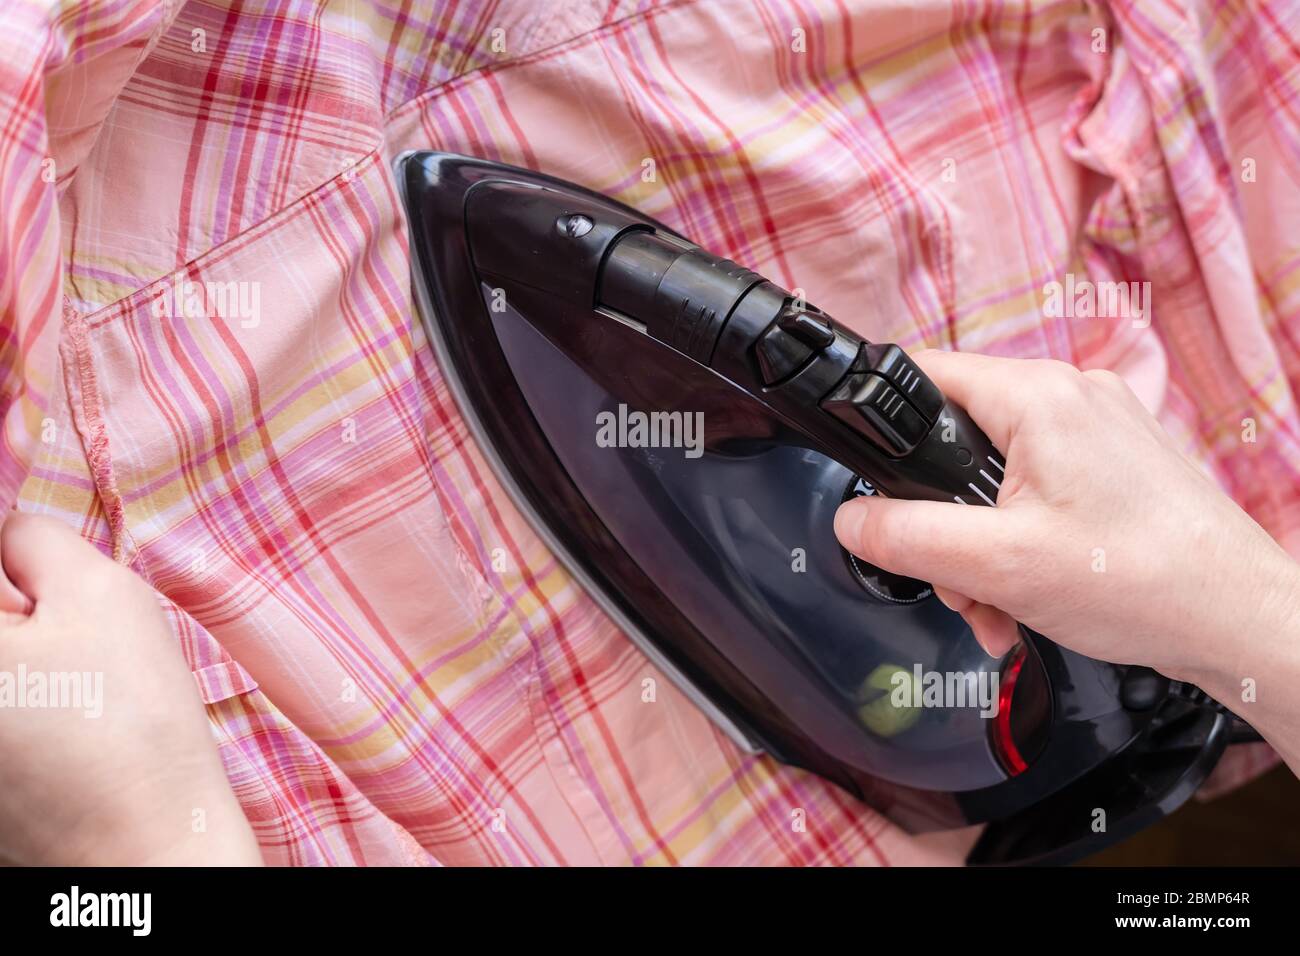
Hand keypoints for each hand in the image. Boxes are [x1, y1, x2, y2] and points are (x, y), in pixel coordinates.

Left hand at [0, 513, 261, 864]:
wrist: (146, 846)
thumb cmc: (127, 721)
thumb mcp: (101, 594)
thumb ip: (37, 540)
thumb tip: (10, 539)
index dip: (21, 572)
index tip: (48, 589)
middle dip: (23, 618)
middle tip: (75, 645)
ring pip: (4, 674)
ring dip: (28, 668)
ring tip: (81, 697)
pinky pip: (11, 720)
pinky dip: (31, 716)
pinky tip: (74, 737)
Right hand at [832, 352, 1299, 693]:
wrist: (1236, 618)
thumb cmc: (1145, 580)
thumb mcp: (996, 564)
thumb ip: (907, 538)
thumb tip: (850, 520)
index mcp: (1038, 397)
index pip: (925, 375)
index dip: (886, 425)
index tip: (872, 475)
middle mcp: (1071, 397)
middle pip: (959, 440)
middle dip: (943, 522)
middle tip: (956, 581)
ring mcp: (1099, 429)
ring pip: (997, 475)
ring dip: (980, 546)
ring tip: (997, 604)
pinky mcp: (1116, 464)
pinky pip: (1038, 491)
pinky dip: (1020, 542)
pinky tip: (1028, 596)